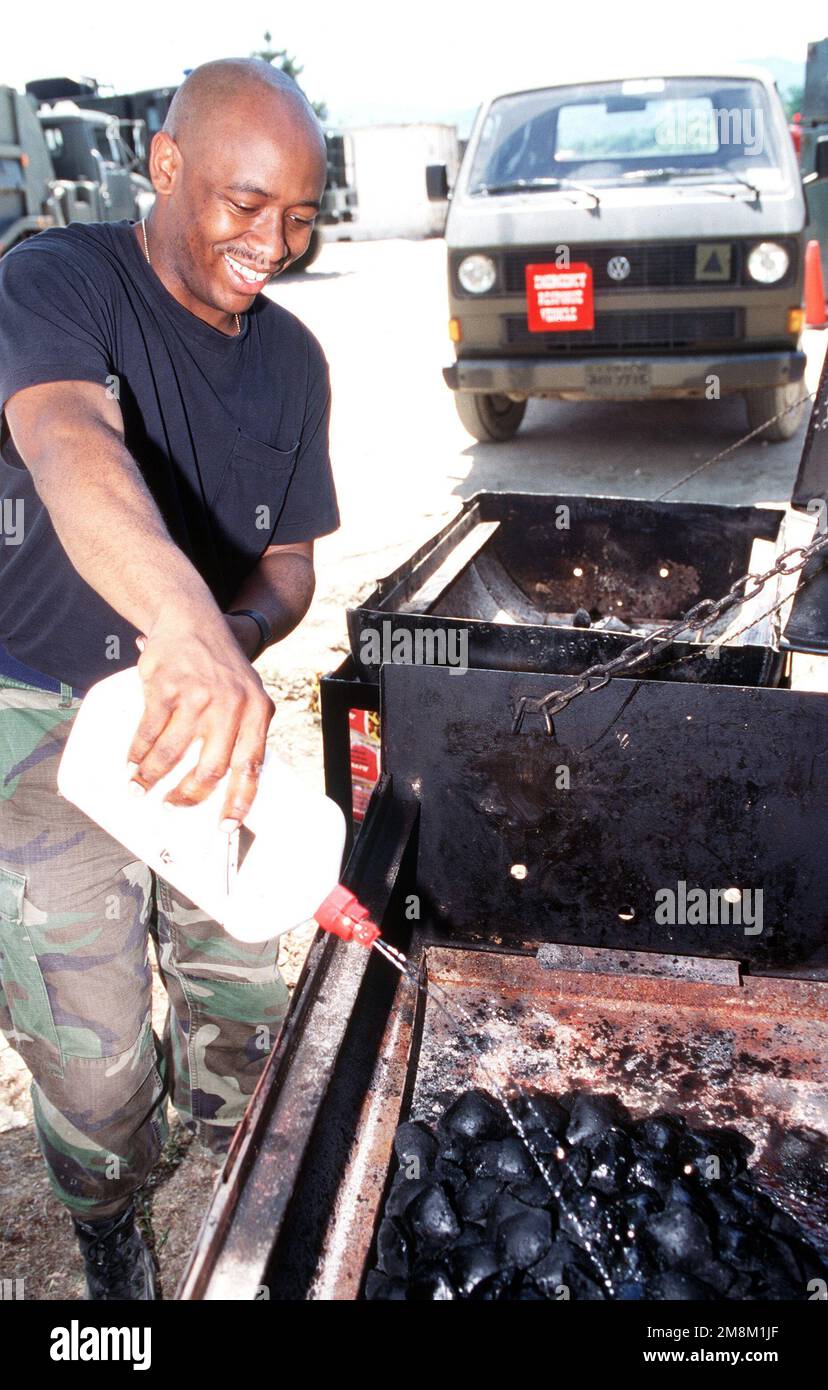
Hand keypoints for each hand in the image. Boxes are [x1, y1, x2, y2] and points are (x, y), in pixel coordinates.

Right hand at [127, 609, 274, 829]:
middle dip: (187, 797)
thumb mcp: (246, 695)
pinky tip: (131, 762)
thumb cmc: (219, 665)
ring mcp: (198, 697)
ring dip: (151, 778)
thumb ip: (241, 732)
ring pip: (172, 754)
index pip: (251, 767)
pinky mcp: (166, 687)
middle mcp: (231, 706)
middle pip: (209, 769)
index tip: (226, 826)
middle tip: (172, 806)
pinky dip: (136, 753)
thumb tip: (222, 782)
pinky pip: (149, 732)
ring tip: (140, 788)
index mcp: (257, 712)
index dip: (239, 801)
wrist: (191, 620)